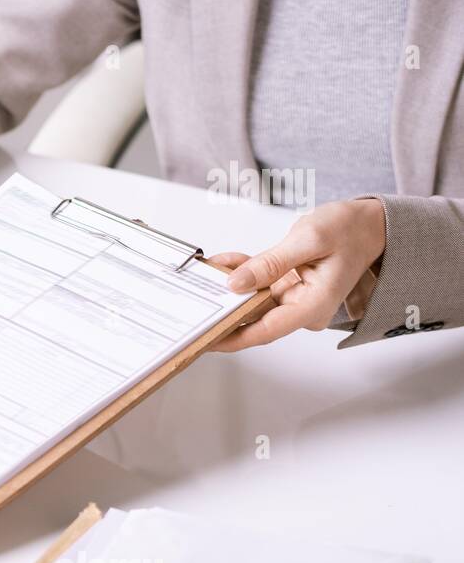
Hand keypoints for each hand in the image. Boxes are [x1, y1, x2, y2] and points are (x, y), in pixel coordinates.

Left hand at [212, 198, 386, 351]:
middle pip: (253, 318)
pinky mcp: (286, 285)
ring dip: (228, 286)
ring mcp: (293, 298)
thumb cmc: (349, 230)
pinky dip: (240, 271)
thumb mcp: (308, 240)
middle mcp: (302, 308)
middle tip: (192, 301)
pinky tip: (225, 262)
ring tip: (205, 273)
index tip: (206, 339)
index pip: (265, 330)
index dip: (232, 337)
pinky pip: (256, 283)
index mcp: (312, 305)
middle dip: (223, 308)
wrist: (369, 223)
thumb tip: (236, 283)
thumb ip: (271, 263)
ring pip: (250, 299)